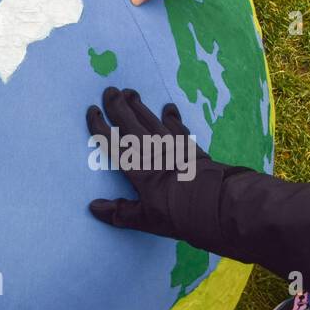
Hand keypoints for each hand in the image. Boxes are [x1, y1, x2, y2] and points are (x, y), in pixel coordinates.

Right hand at [86, 87, 213, 239]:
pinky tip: (168, 108)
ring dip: (139, 106)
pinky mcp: (190, 146)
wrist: (218, 202)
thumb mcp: (146, 220)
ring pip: (151, 120)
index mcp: (136, 168)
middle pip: (130, 123)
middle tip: (110, 90)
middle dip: (118, 106)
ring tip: (130, 92)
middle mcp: (151, 151)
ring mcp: (172, 146)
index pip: (112, 142)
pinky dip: (172, 117)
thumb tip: (93, 207)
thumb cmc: (179, 214)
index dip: (100, 126)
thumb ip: (120, 213)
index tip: (92, 110)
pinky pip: (177, 127)